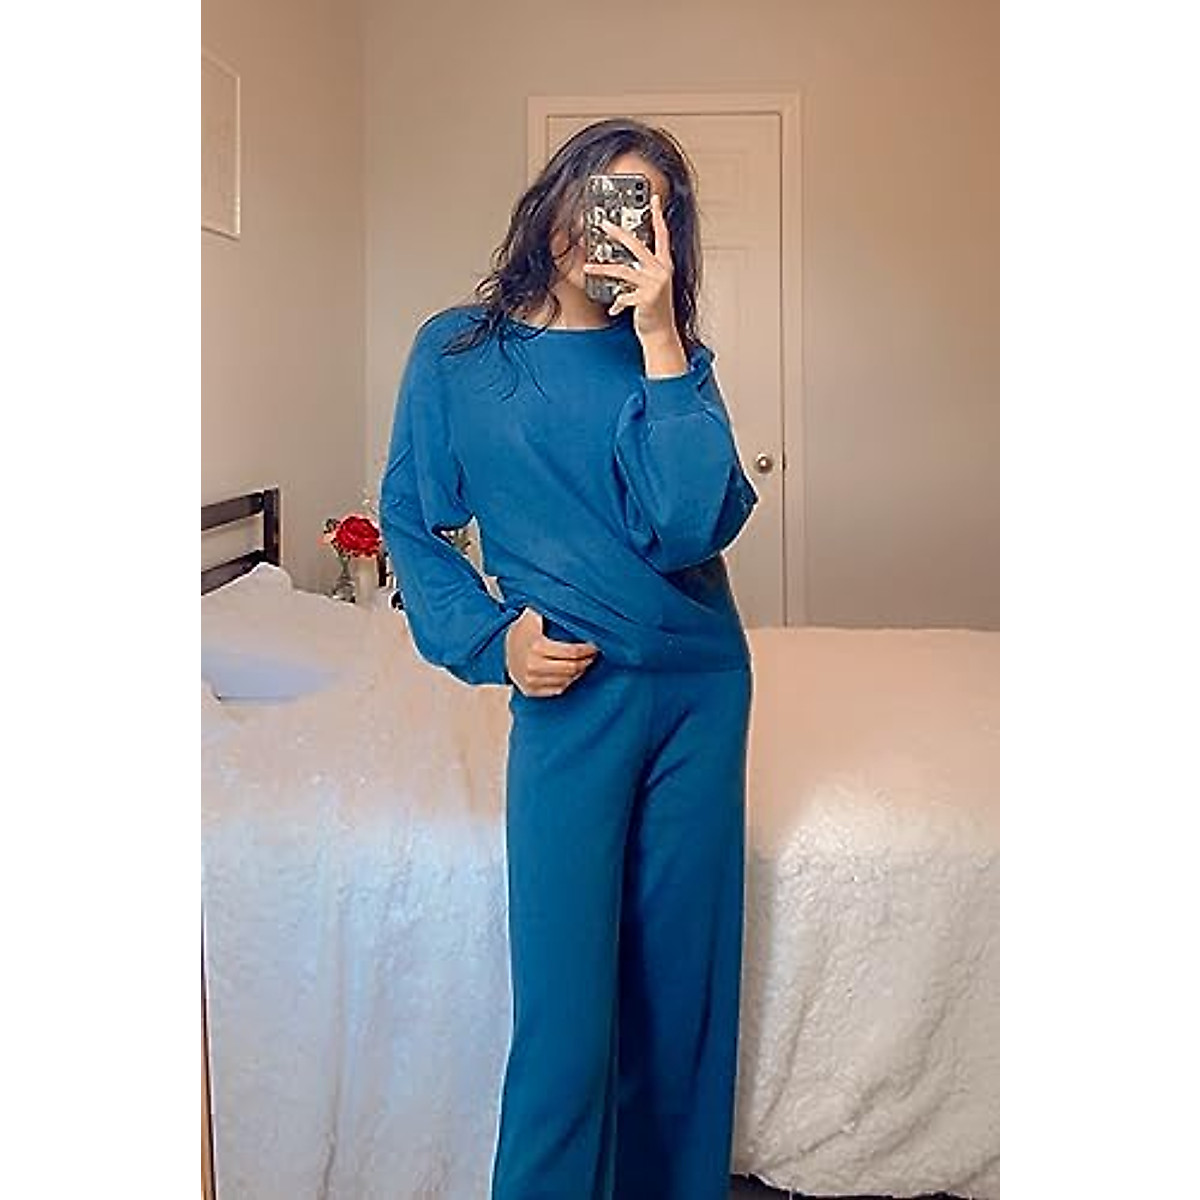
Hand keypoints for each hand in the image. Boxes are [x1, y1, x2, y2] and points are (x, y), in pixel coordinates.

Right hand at [505, 607, 598, 696]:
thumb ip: (548, 605)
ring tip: (584, 662)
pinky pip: (558, 689)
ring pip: (567, 680)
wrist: (498, 650)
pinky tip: (571, 672)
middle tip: (592, 654)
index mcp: (536, 646)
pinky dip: (568, 681)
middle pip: (572, 668)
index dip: (587, 649)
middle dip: (586, 661)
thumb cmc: (520, 632)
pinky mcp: (531, 690)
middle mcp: (533, 665)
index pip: (572, 652)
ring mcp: (531, 680)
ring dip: (579, 671)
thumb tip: (568, 596)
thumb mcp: (532, 615)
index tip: (594, 645)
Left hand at [582, 191, 676, 339]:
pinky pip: (623, 296)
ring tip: (588, 267)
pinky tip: (614, 309)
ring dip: (602, 269)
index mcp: (664, 265)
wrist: (661, 332)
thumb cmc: (655, 309)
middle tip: (603, 224)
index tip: (654, 199)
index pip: (662, 235)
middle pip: (636, 245)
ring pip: (622, 270)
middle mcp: (661, 271)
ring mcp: (654, 285)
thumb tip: (624, 259)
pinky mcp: (645, 299)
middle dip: (618, 233)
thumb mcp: (654, 285)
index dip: (658, 216)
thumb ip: (644, 270)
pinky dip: (617, 303)